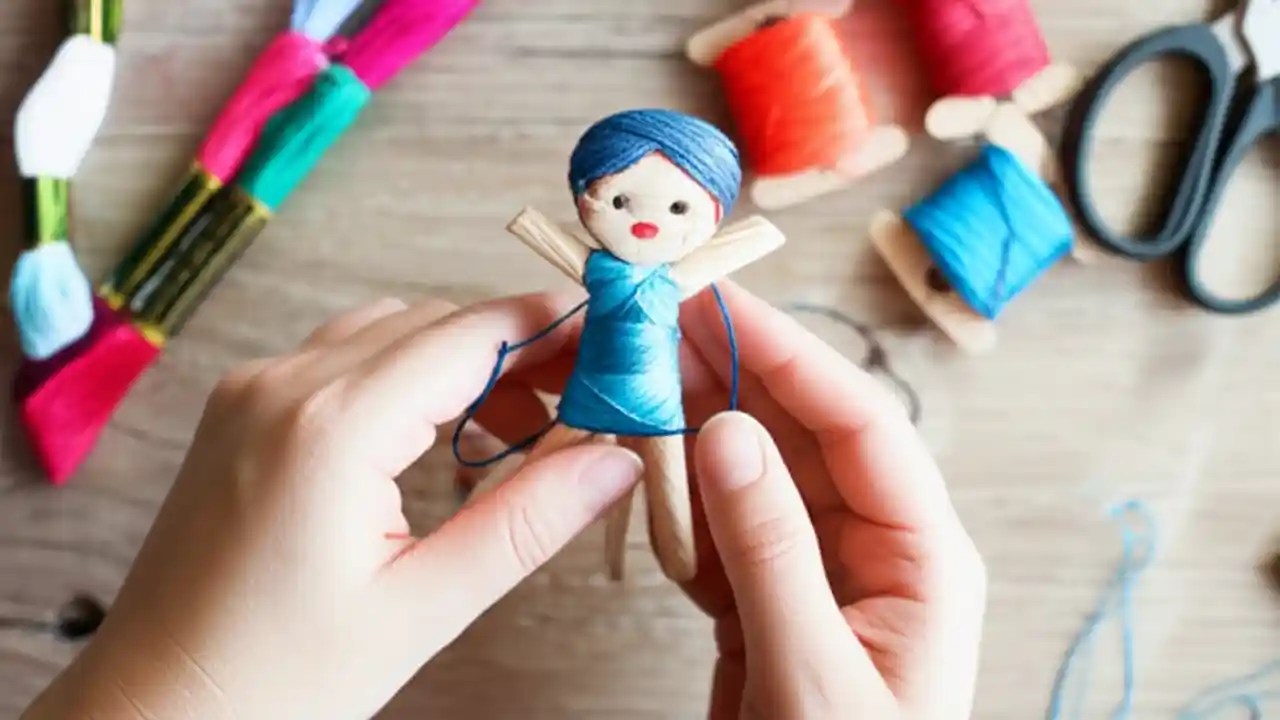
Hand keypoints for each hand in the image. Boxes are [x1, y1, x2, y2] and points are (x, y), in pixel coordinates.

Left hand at [23, 295, 640, 719]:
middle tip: (589, 400)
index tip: (619, 344)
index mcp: (330, 426)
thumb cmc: (275, 679)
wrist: (152, 712)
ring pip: (390, 333)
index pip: (473, 332)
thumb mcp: (422, 606)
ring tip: (522, 432)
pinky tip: (441, 438)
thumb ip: (528, 521)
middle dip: (521, 348)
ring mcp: (252, 391)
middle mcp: (282, 384)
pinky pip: (345, 359)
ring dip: (464, 362)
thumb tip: (617, 460)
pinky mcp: (241, 411)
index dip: (556, 327)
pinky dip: (408, 378)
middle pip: (436, 322)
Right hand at [679, 284, 985, 718]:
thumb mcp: (812, 669)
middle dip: (733, 374)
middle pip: (802, 434)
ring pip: (756, 472)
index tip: (723, 306)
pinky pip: (724, 525)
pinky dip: (681, 493)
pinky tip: (643, 456)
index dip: (791, 355)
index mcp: (922, 556)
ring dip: (698, 422)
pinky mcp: (768, 601)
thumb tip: (728, 431)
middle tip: (661, 322)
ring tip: (639, 370)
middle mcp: (875, 550)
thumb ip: (771, 548)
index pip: (861, 424)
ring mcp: (818, 573)